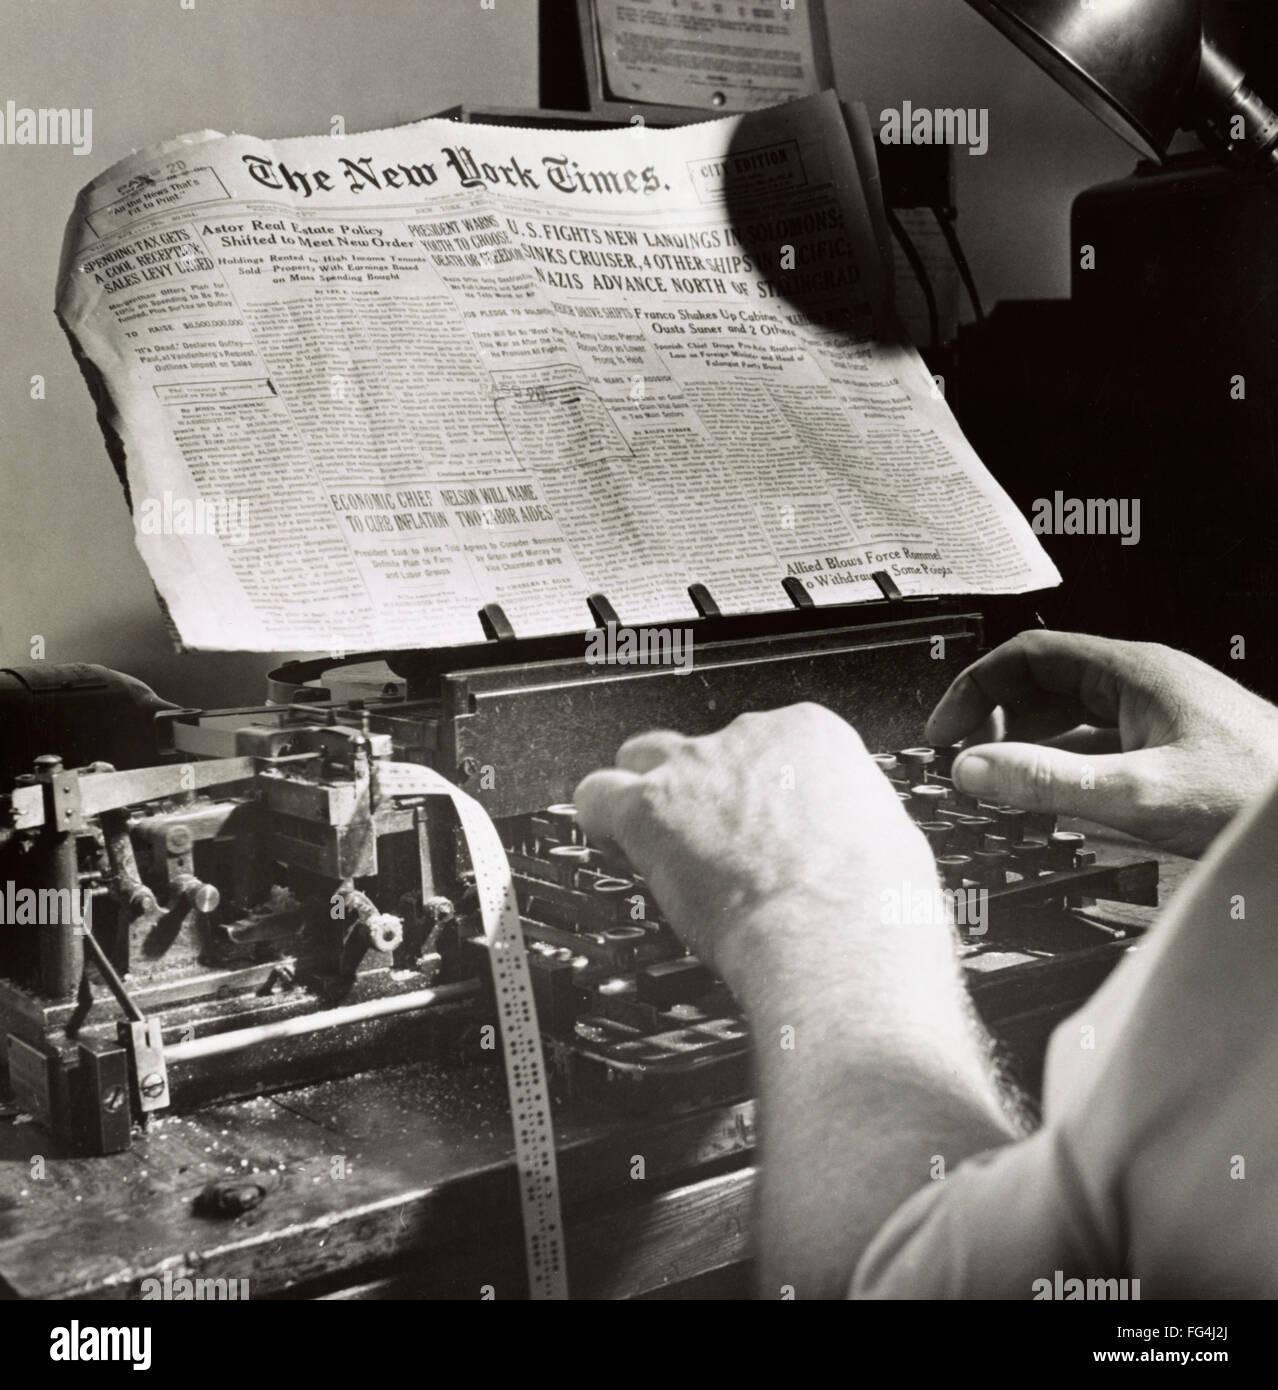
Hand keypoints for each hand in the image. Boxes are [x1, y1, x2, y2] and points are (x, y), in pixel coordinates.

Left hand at [573, 703, 936, 987]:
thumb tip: (842, 841)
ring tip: (658, 843)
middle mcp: (751, 737)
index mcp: (814, 735)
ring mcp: (697, 768)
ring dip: (648, 796)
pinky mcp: (650, 808)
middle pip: (703, 748)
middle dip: (703, 790)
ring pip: (644, 759)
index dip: (757, 787)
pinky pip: (598, 795)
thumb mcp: (886, 838)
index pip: (766, 740)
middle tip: (714, 841)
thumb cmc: (873, 906)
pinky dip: (600, 818)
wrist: (836, 938)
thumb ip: (845, 821)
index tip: (759, 822)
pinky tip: (614, 843)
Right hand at [926, 631, 1277, 857]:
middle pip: (1042, 683)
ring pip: (1067, 715)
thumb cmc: (1258, 793)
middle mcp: (1141, 684)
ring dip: (1024, 744)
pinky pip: (1093, 743)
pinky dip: (1058, 764)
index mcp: (1132, 672)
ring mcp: (1155, 714)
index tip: (945, 731)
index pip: (1027, 656)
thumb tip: (975, 769)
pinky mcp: (1166, 746)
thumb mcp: (1139, 793)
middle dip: (994, 720)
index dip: (976, 688)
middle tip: (964, 763)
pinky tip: (1047, 795)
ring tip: (996, 782)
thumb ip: (1050, 782)